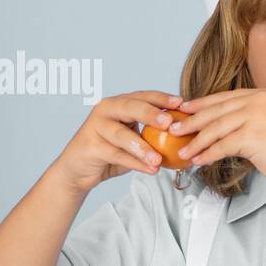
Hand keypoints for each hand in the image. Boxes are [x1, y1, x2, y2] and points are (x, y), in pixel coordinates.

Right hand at [53, 91, 182, 194]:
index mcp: (119, 104)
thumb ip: (152, 134)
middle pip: (130, 108)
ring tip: (160, 159)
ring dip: (143, 147)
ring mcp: (96, 127)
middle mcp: (106, 110)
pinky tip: (151, 169)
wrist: (79, 169)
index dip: (161, 98)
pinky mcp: (90, 146)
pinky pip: (116, 155)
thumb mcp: (134, 139)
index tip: (181, 103)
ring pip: (122, 135)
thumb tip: (187, 133)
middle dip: (151, 113)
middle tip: (169, 123)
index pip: (142, 96)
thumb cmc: (111, 151)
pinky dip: (135, 163)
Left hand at [172, 88, 265, 189]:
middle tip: (173, 130)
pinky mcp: (252, 135)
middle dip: (191, 122)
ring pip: (215, 129)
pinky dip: (207, 154)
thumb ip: (247, 121)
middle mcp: (257, 101)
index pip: (223, 98)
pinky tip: (198, 160)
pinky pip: (222, 146)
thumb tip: (220, 127)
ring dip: (195, 142)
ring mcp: (255, 116)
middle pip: (215, 111)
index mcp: (261, 95)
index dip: (200, 105)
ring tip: (183, 151)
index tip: (184, 111)